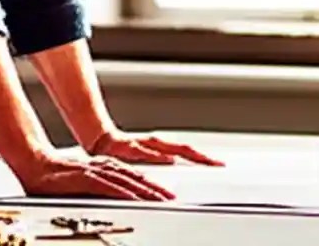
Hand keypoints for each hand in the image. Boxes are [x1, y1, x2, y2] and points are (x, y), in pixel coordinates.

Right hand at [15, 150, 175, 200]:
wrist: (34, 165)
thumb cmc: (56, 179)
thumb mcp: (84, 187)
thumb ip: (100, 193)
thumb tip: (115, 206)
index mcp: (105, 169)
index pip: (133, 177)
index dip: (152, 186)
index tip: (166, 196)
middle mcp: (103, 168)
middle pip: (135, 178)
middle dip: (156, 189)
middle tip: (173, 199)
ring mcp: (95, 171)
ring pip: (126, 181)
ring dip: (145, 191)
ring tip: (161, 199)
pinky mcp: (84, 177)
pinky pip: (108, 186)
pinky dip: (123, 192)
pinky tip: (134, 197)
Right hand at [87, 130, 224, 165]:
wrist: (98, 140)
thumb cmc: (121, 151)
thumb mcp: (143, 163)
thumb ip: (158, 170)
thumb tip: (174, 179)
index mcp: (161, 148)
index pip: (187, 153)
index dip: (204, 158)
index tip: (221, 165)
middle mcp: (156, 143)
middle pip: (184, 149)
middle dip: (202, 156)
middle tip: (218, 164)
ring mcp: (143, 144)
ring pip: (170, 148)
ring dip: (187, 154)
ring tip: (202, 160)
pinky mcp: (128, 147)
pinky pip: (146, 152)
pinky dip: (159, 156)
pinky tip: (169, 159)